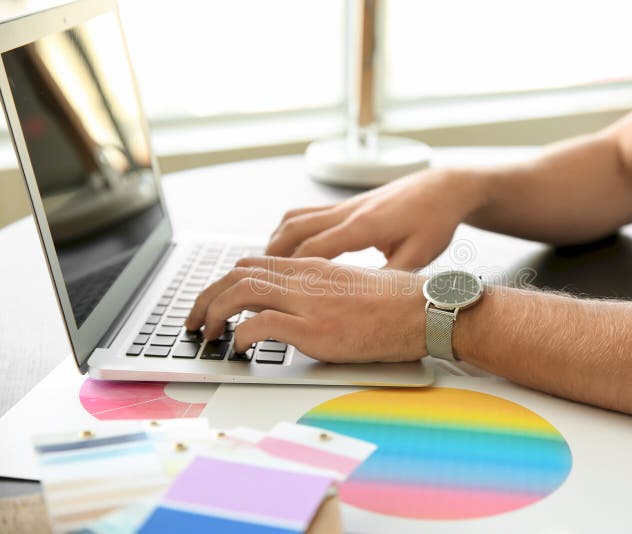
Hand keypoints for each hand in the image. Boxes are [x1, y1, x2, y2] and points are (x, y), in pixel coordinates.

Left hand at [184, 256, 427, 361]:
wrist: (427, 310)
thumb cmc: (399, 303)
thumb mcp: (353, 287)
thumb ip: (322, 292)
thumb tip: (303, 311)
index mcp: (312, 267)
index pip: (252, 263)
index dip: (224, 282)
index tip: (214, 302)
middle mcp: (304, 278)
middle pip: (236, 274)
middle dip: (205, 297)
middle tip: (195, 321)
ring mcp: (307, 301)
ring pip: (238, 293)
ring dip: (213, 313)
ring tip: (207, 335)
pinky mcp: (314, 327)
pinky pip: (259, 325)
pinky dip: (239, 336)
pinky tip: (239, 348)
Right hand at [266, 168, 484, 269]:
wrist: (444, 187)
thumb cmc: (435, 220)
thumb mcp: (420, 256)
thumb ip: (393, 278)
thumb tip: (371, 303)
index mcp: (363, 227)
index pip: (314, 248)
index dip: (290, 269)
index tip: (271, 289)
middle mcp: (348, 212)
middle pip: (293, 230)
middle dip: (270, 256)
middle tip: (255, 282)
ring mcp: (345, 205)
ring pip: (295, 218)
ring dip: (276, 241)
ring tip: (264, 268)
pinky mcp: (347, 204)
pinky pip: (307, 214)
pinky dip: (290, 231)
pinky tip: (290, 248)